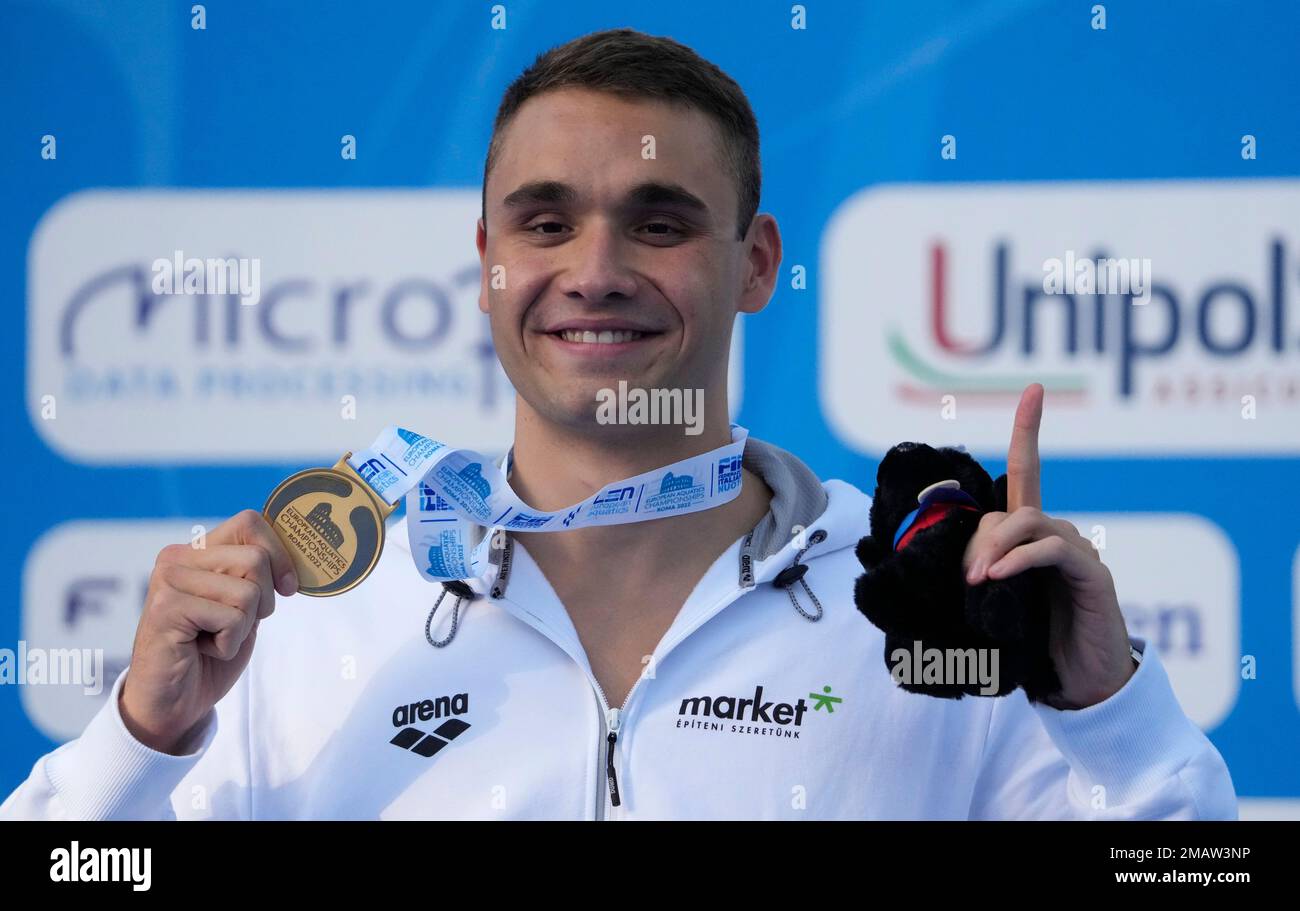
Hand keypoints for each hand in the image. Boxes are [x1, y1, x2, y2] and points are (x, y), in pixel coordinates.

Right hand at [119, 510, 296, 753]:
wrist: (175, 702)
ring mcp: (168, 580)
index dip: (280, 555)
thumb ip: (260, 575)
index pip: (251, 522)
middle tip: (232, 625)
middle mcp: (176, 557)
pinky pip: (231, 618)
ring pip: (248, 592)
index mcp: (197, 550)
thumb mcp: (244, 605)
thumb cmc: (211, 652)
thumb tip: (303, 550)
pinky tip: (202, 650)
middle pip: (256, 559)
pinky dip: (229, 644)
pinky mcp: (165, 609)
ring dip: (242, 627)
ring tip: (212, 638)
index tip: (287, 588)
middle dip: (262, 602)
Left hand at [961, 384, 1135, 708]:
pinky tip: (998, 578)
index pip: (1028, 473)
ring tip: (977, 581)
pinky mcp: (1091, 575)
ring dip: (994, 549)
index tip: (1033, 391)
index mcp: (1032, 536)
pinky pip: (1051, 550)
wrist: (1079, 684)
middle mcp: (1057, 535)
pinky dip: (1020, 560)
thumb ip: (976, 576)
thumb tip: (934, 564)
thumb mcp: (992, 604)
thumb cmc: (1033, 643)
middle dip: (978, 539)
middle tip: (964, 578)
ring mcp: (1077, 552)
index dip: (1029, 431)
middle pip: (1009, 511)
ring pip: (1028, 524)